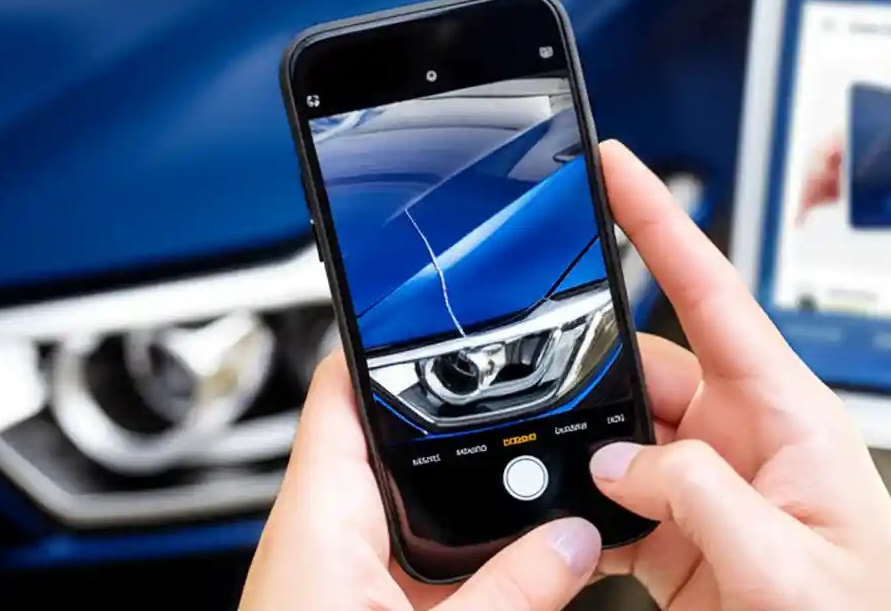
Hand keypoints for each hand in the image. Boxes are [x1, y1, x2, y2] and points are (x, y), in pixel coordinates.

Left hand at [238, 350, 600, 610]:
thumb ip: (513, 593)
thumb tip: (576, 541)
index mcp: (315, 521)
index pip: (340, 390)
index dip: (386, 339)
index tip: (437, 308)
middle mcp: (315, 533)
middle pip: (383, 436)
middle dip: (451, 418)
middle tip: (518, 394)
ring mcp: (332, 568)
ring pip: (400, 495)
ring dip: (458, 484)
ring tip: (525, 471)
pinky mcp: (348, 599)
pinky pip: (405, 546)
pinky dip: (453, 539)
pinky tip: (500, 555)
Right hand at [589, 140, 890, 609]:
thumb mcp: (787, 558)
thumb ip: (698, 497)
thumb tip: (619, 461)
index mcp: (785, 413)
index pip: (711, 292)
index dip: (658, 222)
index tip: (615, 169)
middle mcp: (743, 436)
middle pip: (643, 368)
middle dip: (588, 372)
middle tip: (542, 385)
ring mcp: (709, 484)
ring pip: (618, 433)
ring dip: (582, 449)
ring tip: (555, 474)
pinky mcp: (681, 531)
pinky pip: (613, 495)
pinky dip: (581, 503)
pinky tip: (566, 518)